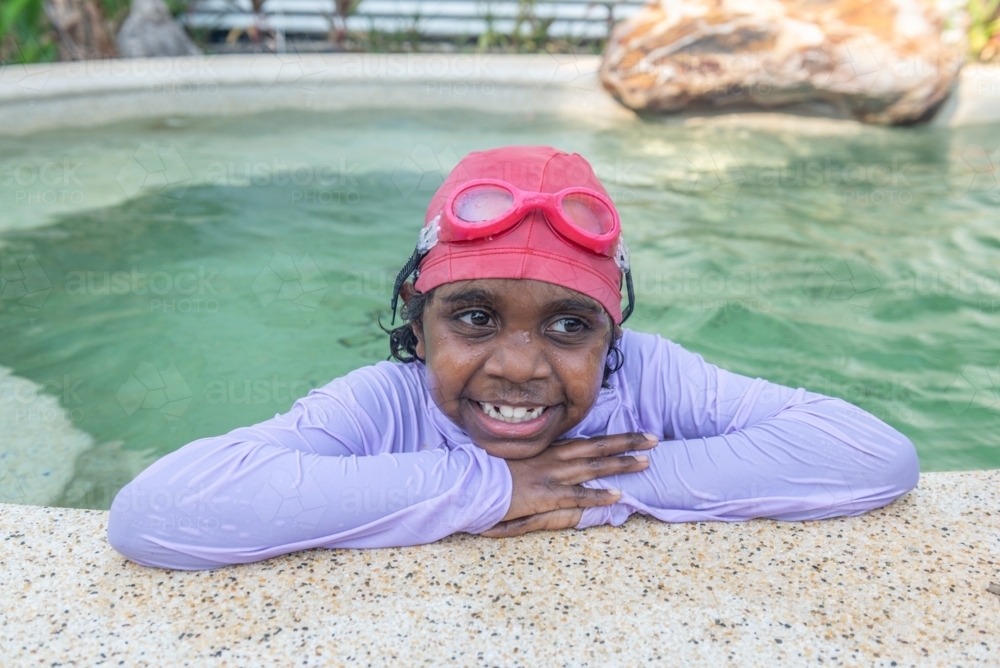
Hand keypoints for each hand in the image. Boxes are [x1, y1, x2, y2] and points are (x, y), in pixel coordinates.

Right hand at [480, 432, 656, 537]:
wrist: (472, 482)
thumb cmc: (492, 471)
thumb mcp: (518, 458)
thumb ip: (540, 458)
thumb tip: (558, 459)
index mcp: (549, 449)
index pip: (588, 440)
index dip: (615, 437)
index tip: (637, 433)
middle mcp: (554, 458)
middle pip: (598, 447)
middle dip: (628, 442)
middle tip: (654, 439)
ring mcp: (551, 476)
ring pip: (593, 467)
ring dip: (620, 464)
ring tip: (645, 462)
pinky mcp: (545, 495)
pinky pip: (576, 495)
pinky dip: (597, 495)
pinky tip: (617, 496)